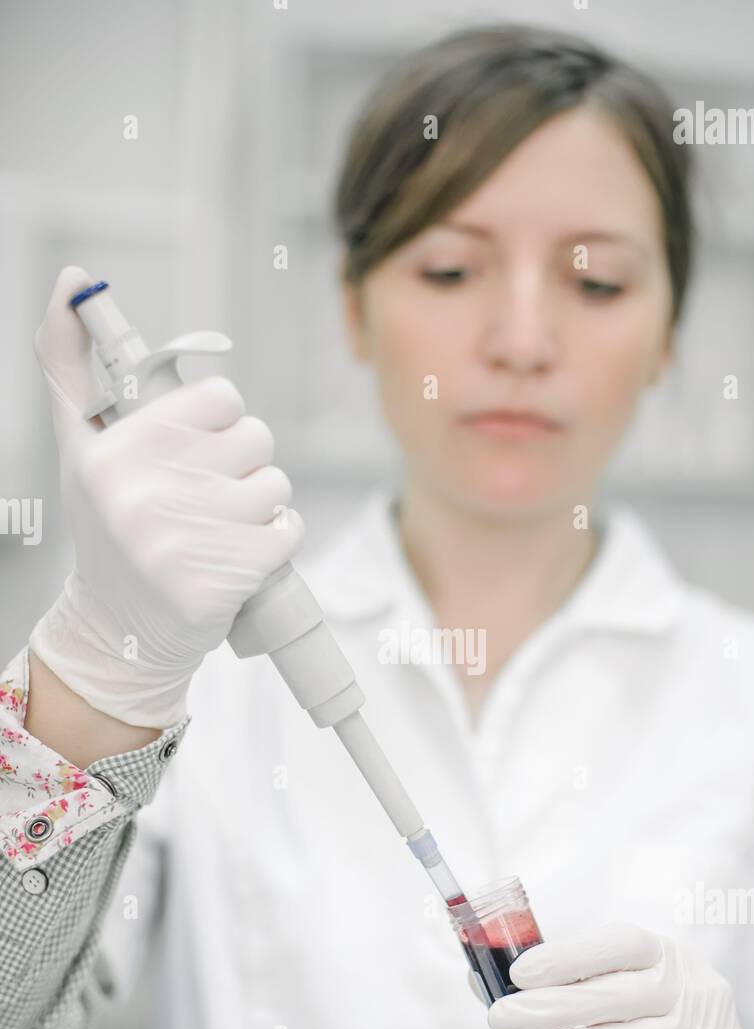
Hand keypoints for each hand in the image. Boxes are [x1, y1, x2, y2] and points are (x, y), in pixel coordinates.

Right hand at [28, 266, 305, 728]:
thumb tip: (72, 279)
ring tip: (222, 528)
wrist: (121, 632)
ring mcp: (184, 541)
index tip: (197, 449)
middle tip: (209, 496)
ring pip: (276, 486)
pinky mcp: (223, 580)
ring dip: (262, 506)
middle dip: (243, 464)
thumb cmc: (108, 529)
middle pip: (255, 438)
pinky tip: (240, 556)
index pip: (220, 398)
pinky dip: (277, 543)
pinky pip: (289, 532)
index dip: (220, 421)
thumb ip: (71, 366)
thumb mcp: (80, 447)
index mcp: (112, 453)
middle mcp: (142, 494)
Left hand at [469, 921, 743, 1028]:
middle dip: (551, 1007)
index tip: (519, 973)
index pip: (622, 943)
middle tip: (500, 1018)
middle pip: (619, 995)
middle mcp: (691, 987)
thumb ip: (557, 984)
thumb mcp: (613, 992)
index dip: (571, 956)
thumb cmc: (639, 1024)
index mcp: (664, 953)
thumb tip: (479, 979)